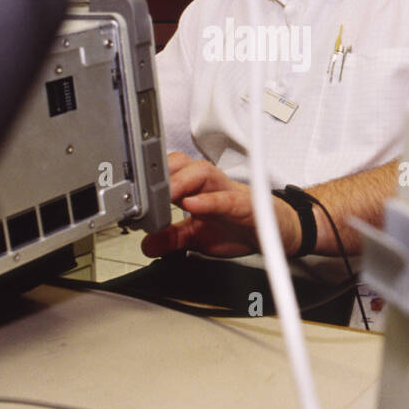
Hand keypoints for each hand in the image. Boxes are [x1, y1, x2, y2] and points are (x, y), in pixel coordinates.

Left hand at [140, 152, 300, 258]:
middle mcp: (212, 185)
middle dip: (161, 171)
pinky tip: (195, 206)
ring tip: (166, 193)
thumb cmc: (240, 225)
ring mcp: (230, 192)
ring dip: (182, 181)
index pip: (171, 170)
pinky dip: (211, 201)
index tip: (130, 188)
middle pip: (183, 164)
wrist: (278, 230)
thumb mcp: (199, 237)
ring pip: (204, 173)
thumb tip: (147, 244)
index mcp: (198, 188)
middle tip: (143, 186)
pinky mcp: (248, 206)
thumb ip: (173, 238)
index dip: (150, 174)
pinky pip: (228, 199)